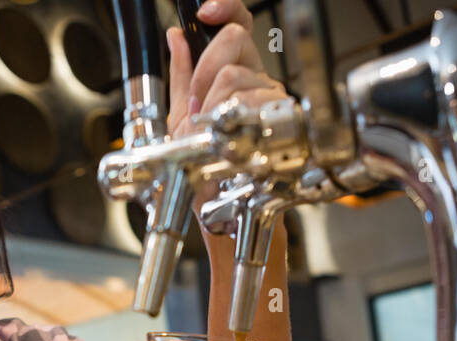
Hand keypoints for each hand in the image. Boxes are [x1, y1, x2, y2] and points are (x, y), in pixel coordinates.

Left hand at [165, 0, 287, 216]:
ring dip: (213, 103)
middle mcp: (258, 79)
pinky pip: (252, 99)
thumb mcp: (180, 117)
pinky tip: (227, 133)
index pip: (238, 25)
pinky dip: (230, 116)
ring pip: (238, 74)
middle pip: (235, 40)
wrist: (215, 204)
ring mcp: (271, 97)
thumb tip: (176, 37)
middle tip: (196, 104)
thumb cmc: (205, 169)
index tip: (205, 11)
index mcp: (236, 72)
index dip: (225, 8)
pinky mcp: (280, 117)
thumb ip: (180, 75)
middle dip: (204, 70)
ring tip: (211, 130)